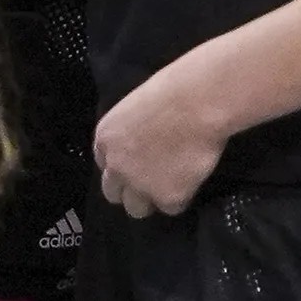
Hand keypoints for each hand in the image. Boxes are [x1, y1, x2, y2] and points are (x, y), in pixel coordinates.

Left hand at [93, 58, 231, 218]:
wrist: (196, 104)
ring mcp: (140, 185)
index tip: (137, 162)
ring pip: (137, 209)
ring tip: (172, 183)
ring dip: (151, 199)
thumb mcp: (134, 108)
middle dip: (130, 189)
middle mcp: (116, 166)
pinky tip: (191, 178)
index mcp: (105, 139)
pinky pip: (171, 207)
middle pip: (113, 193)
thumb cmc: (171, 91)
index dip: (122, 165)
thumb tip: (141, 144)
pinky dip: (181, 196)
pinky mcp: (167, 198)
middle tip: (153, 179)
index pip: (105, 164)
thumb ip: (130, 133)